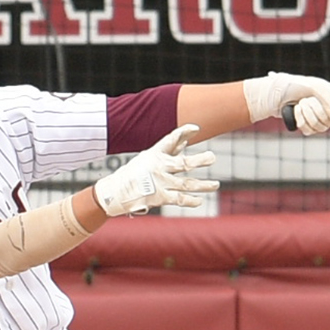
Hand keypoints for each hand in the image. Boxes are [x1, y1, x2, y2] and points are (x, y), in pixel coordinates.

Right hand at [92, 124, 219, 215]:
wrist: (114, 193)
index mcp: (155, 153)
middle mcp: (159, 167)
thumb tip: (185, 140)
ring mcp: (160, 183)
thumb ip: (169, 150)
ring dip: (203, 185)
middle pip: (184, 163)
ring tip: (215, 184)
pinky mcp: (159, 197)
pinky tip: (199, 201)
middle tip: (212, 157)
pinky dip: (191, 201)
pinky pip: (180, 199)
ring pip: (187, 184)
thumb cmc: (134, 173)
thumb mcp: (149, 157)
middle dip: (200, 160)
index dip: (183, 132)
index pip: (171, 139)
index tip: (195, 128)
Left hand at [244, 72, 329, 134]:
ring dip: (307, 115)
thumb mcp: (315, 86)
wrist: (275, 94)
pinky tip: (296, 112)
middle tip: (306, 100)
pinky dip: (301, 121)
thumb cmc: (296, 85)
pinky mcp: (307, 127)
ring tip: (299, 104)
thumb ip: (329, 99)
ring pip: (321, 128)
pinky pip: (309, 131)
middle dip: (317, 110)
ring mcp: (319, 120)